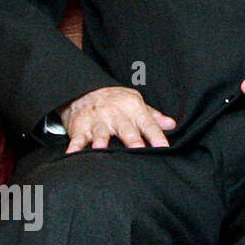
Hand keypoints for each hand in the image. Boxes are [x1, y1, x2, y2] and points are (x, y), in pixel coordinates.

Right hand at [60, 86, 176, 152]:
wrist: (85, 90)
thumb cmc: (117, 102)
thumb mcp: (137, 104)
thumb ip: (153, 117)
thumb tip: (172, 125)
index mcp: (133, 108)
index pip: (148, 124)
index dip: (157, 136)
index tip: (164, 148)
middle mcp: (115, 114)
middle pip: (126, 129)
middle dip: (132, 140)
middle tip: (139, 150)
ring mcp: (96, 120)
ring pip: (100, 133)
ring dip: (101, 141)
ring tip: (101, 149)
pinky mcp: (79, 127)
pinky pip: (77, 138)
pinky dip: (74, 146)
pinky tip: (72, 153)